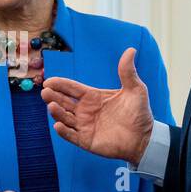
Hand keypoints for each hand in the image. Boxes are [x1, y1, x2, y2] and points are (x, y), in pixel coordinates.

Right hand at [42, 47, 152, 166]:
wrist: (145, 138)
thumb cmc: (140, 113)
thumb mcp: (135, 89)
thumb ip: (128, 72)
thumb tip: (131, 50)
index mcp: (93, 97)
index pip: (71, 89)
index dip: (60, 84)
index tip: (49, 81)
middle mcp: (85, 111)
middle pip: (64, 102)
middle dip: (53, 97)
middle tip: (45, 92)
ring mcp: (85, 126)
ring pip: (64, 118)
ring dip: (57, 112)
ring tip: (51, 106)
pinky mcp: (87, 141)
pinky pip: (71, 136)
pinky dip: (64, 132)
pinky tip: (58, 125)